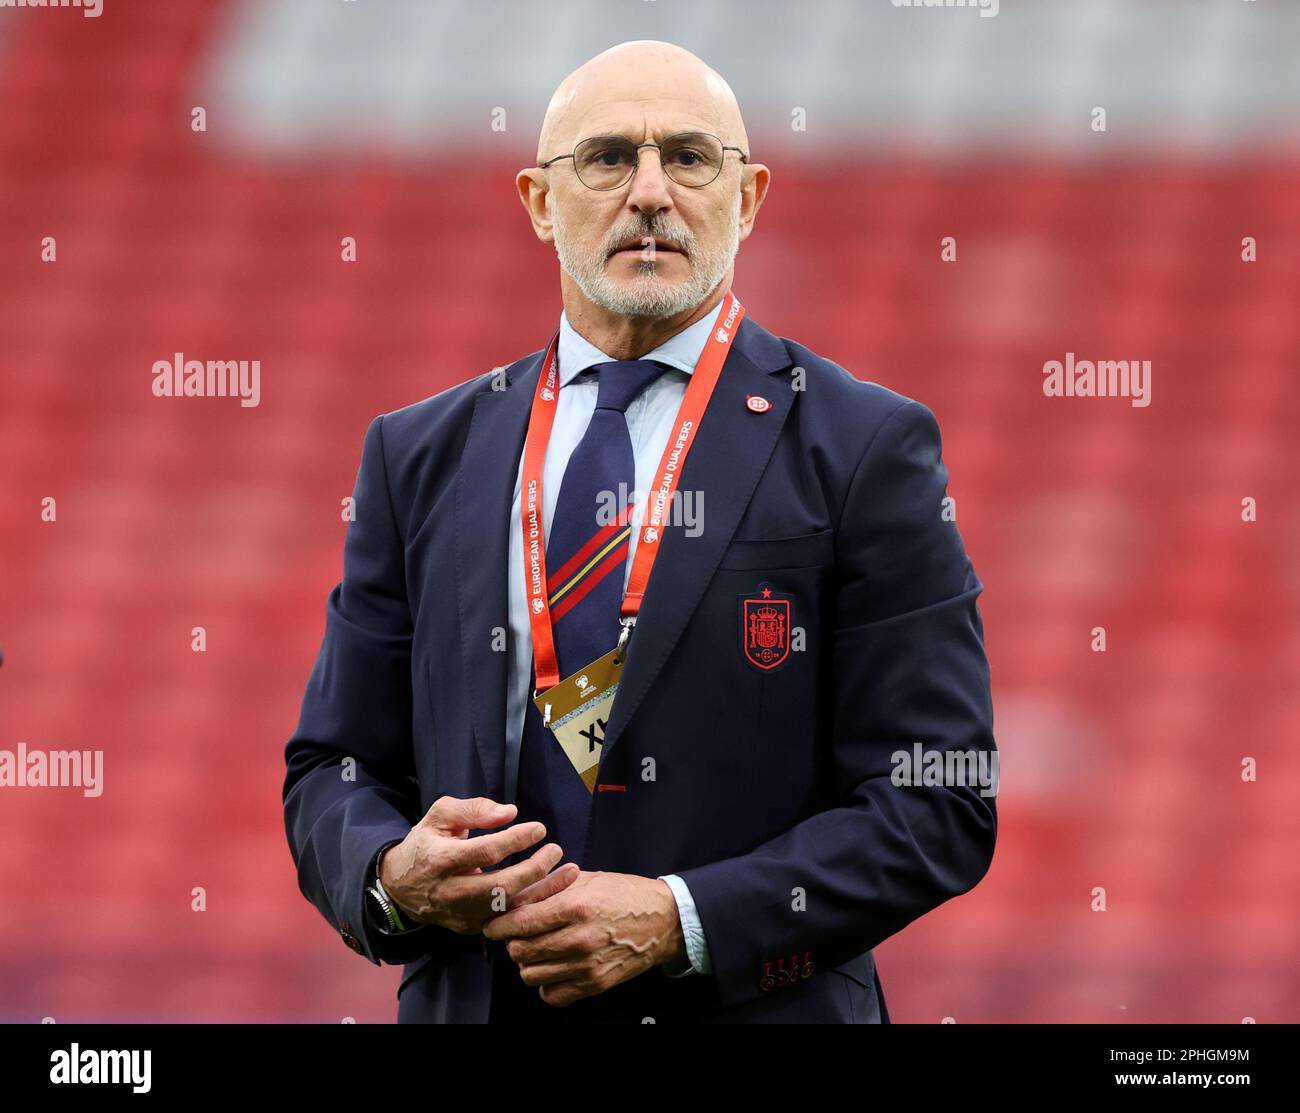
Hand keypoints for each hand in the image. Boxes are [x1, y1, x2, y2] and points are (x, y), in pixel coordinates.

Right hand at [379, 796, 579, 933]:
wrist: (400, 887)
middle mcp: (452, 892)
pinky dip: (533, 907)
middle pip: (501, 886)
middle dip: (534, 869)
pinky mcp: (471, 928)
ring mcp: (462, 914)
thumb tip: (510, 812)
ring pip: (508, 909)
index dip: (516, 839)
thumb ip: (473, 809)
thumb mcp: (439, 815)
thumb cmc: (426, 844)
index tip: (539, 828)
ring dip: (543, 892)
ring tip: (569, 873)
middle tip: (556, 850)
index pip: (486, 851)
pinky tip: (553, 892)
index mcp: (442, 860)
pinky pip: (508, 921)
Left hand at [481, 870, 685, 1006]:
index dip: (498, 925)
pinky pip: (553, 996)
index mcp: (576, 906)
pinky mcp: (595, 984)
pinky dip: (546, 985)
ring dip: (527, 963)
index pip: (520, 922)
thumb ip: (549, 888)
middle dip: (511, 942)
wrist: (663, 920)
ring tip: (537, 950)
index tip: (491, 924)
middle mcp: (579, 938)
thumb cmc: (624, 894)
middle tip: (517, 935)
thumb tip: (513, 897)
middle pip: (520, 950)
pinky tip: (553, 968)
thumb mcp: (586, 879)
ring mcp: (587, 965)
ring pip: (531, 975)